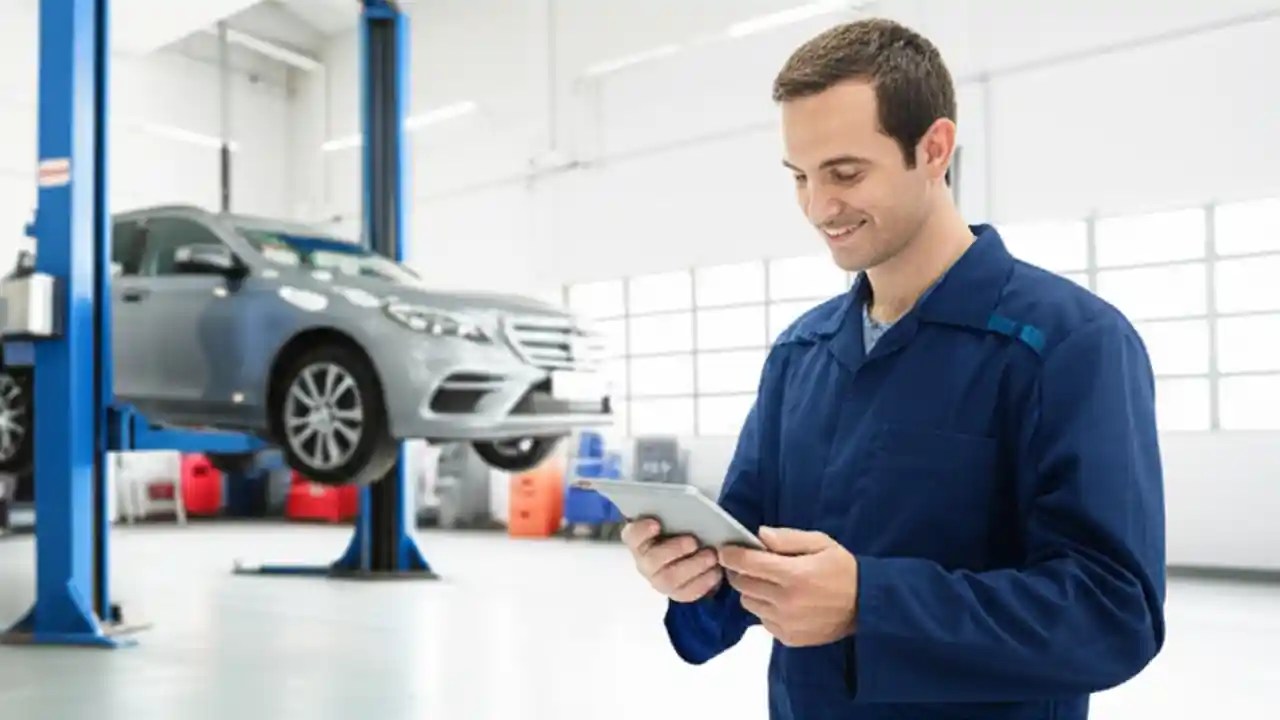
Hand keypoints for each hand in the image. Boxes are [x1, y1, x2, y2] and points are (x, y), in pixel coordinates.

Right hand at [621, 518, 723, 602]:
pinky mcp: (675, 592)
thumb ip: (675, 512)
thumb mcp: (675, 516)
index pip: (632, 534)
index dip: (642, 531)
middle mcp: (644, 561)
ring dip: (693, 567)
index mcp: (639, 539)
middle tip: (693, 541)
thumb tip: (688, 502)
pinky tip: (716, 572)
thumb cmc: (680, 527)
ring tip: (711, 556)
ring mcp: (658, 579)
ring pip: (670, 579)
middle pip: (652, 560)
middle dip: (674, 550)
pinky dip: (703, 582)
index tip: (656, 524)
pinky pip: (686, 593)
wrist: (690, 549)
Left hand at [718, 526, 858, 646]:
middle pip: (742, 585)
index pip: (748, 564)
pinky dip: (765, 609)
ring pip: (748, 603)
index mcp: (793, 575)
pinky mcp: (788, 637)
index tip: (725, 549)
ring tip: (769, 583)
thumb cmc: (842, 570)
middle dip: (739, 571)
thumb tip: (759, 535)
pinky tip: (781, 601)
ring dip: (752, 591)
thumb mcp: (820, 543)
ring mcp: (785, 622)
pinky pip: (762, 620)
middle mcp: (786, 601)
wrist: (866, 605)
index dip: (731, 555)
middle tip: (747, 563)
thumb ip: (787, 538)